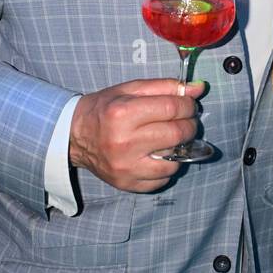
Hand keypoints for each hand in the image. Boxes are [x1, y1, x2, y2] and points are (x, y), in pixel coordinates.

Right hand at [68, 79, 204, 192]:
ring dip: (181, 147)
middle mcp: (124, 142)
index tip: (188, 105)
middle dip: (189, 125)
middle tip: (185, 120)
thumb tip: (198, 89)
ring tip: (172, 138)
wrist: (75, 137)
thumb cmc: (104, 109)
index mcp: (123, 113)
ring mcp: (126, 167)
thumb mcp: (130, 90)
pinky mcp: (127, 184)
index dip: (188, 105)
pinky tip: (159, 155)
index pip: (172, 108)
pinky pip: (163, 179)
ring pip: (175, 160)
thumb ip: (165, 87)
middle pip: (177, 134)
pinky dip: (168, 167)